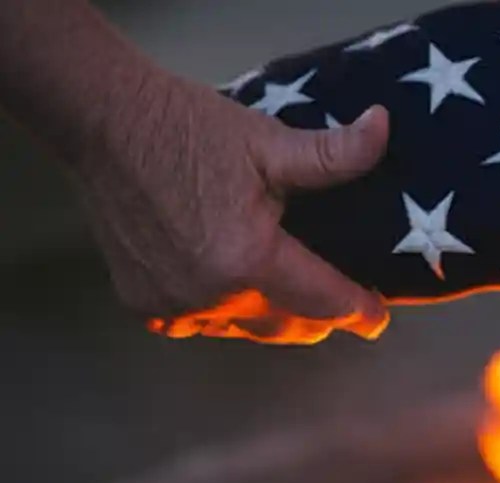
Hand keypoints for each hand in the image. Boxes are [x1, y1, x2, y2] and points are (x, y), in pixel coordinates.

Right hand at [75, 72, 390, 343]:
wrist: (105, 123)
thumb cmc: (191, 129)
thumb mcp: (271, 141)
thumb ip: (335, 153)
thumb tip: (384, 127)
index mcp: (249, 260)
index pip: (325, 304)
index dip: (360, 313)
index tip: (378, 321)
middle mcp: (213, 296)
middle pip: (290, 327)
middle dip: (321, 316)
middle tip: (340, 297)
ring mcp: (176, 306)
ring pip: (248, 331)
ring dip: (274, 314)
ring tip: (290, 286)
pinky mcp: (145, 305)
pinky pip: (205, 326)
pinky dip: (226, 313)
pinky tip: (236, 287)